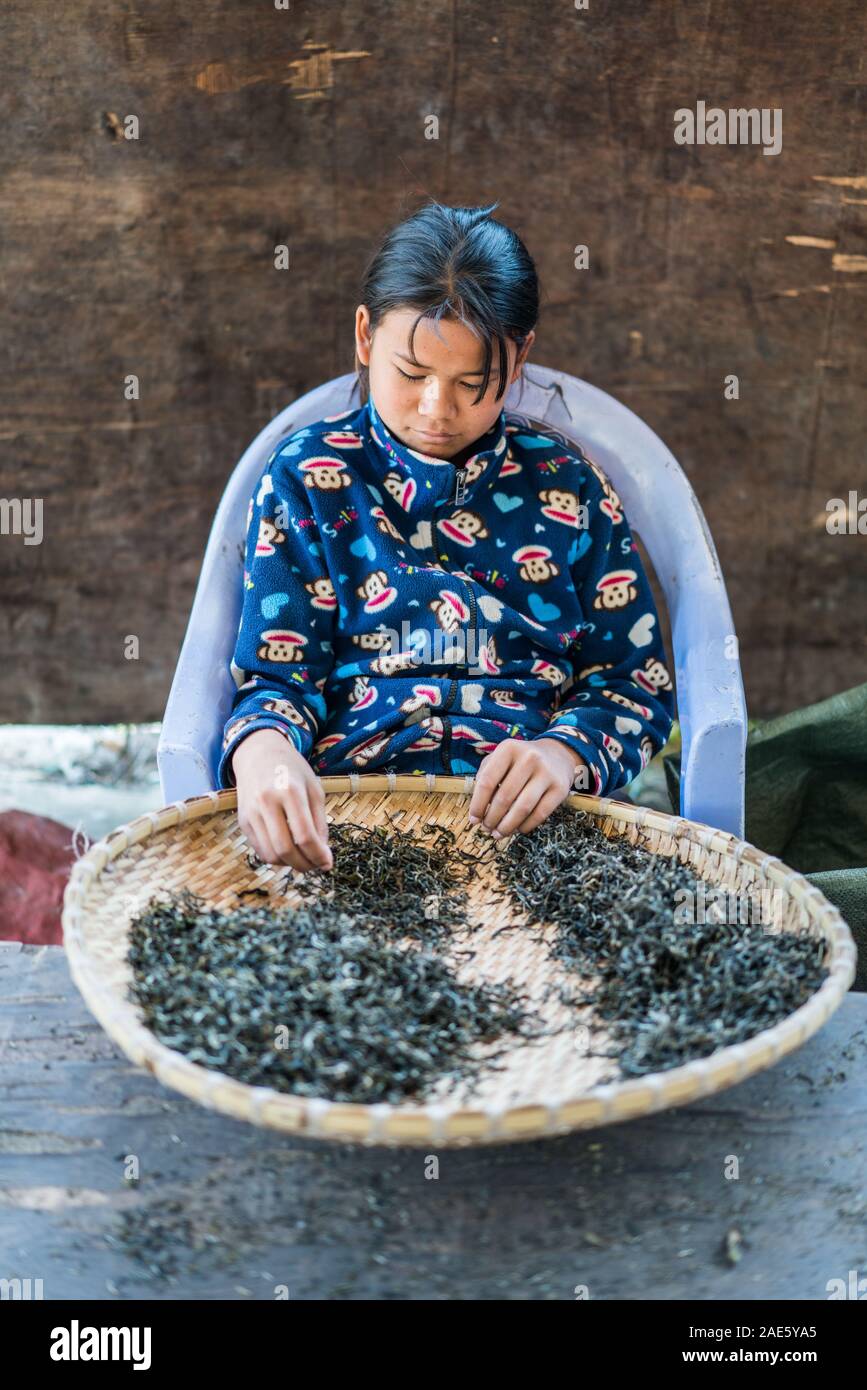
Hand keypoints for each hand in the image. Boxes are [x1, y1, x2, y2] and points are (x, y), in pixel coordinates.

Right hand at [231, 728, 331, 871]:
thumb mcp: (314, 788)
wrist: (258, 754)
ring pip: (270, 854)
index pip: (304, 835)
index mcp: (289, 791)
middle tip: (317, 866)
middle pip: (285, 849)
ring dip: (290, 864)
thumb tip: (323, 854)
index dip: (318, 855)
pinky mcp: (243, 821)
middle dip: (305, 864)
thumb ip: (320, 821)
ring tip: (304, 860)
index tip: (328, 863)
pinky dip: (276, 857)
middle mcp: (266, 802)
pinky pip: (260, 850)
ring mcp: (251, 813)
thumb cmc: (292, 770)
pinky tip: (288, 852)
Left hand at [467, 737, 586, 839]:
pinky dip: (526, 826)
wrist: (558, 755)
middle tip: (486, 829)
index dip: (477, 804)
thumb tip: (478, 810)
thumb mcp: (501, 758)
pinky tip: (518, 829)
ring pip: (522, 808)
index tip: (473, 819)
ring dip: (507, 826)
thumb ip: (485, 776)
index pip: (487, 781)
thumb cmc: (520, 761)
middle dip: (492, 818)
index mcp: (509, 748)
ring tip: (499, 833)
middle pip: (504, 797)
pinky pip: (540, 814)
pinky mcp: (561, 788)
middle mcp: (529, 758)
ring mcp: (547, 773)